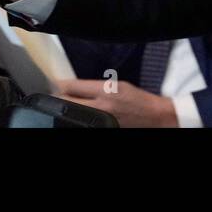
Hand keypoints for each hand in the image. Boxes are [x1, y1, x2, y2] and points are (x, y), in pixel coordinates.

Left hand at [55, 78, 178, 127]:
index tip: (56, 83)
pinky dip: (79, 118)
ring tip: (70, 105)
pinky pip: (83, 123)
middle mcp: (101, 107)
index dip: (61, 84)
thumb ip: (95, 86)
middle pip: (67, 102)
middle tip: (59, 94)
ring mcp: (101, 121)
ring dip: (68, 109)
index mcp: (105, 91)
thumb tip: (75, 86)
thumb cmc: (137, 98)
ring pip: (73, 115)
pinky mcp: (103, 128)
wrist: (155, 117)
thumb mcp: (117, 85)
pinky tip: (81, 114)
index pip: (72, 87)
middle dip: (60, 97)